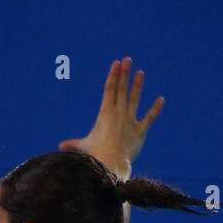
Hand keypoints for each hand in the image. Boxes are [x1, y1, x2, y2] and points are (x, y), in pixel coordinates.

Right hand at [59, 57, 163, 174]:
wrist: (112, 163)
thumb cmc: (96, 155)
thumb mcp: (83, 146)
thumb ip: (73, 144)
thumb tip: (60, 147)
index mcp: (105, 113)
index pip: (109, 89)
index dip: (113, 75)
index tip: (116, 63)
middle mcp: (119, 113)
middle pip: (121, 89)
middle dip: (124, 74)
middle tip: (127, 60)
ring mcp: (131, 121)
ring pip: (135, 99)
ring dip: (137, 85)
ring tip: (140, 73)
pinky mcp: (140, 131)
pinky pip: (150, 118)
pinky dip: (155, 109)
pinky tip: (161, 100)